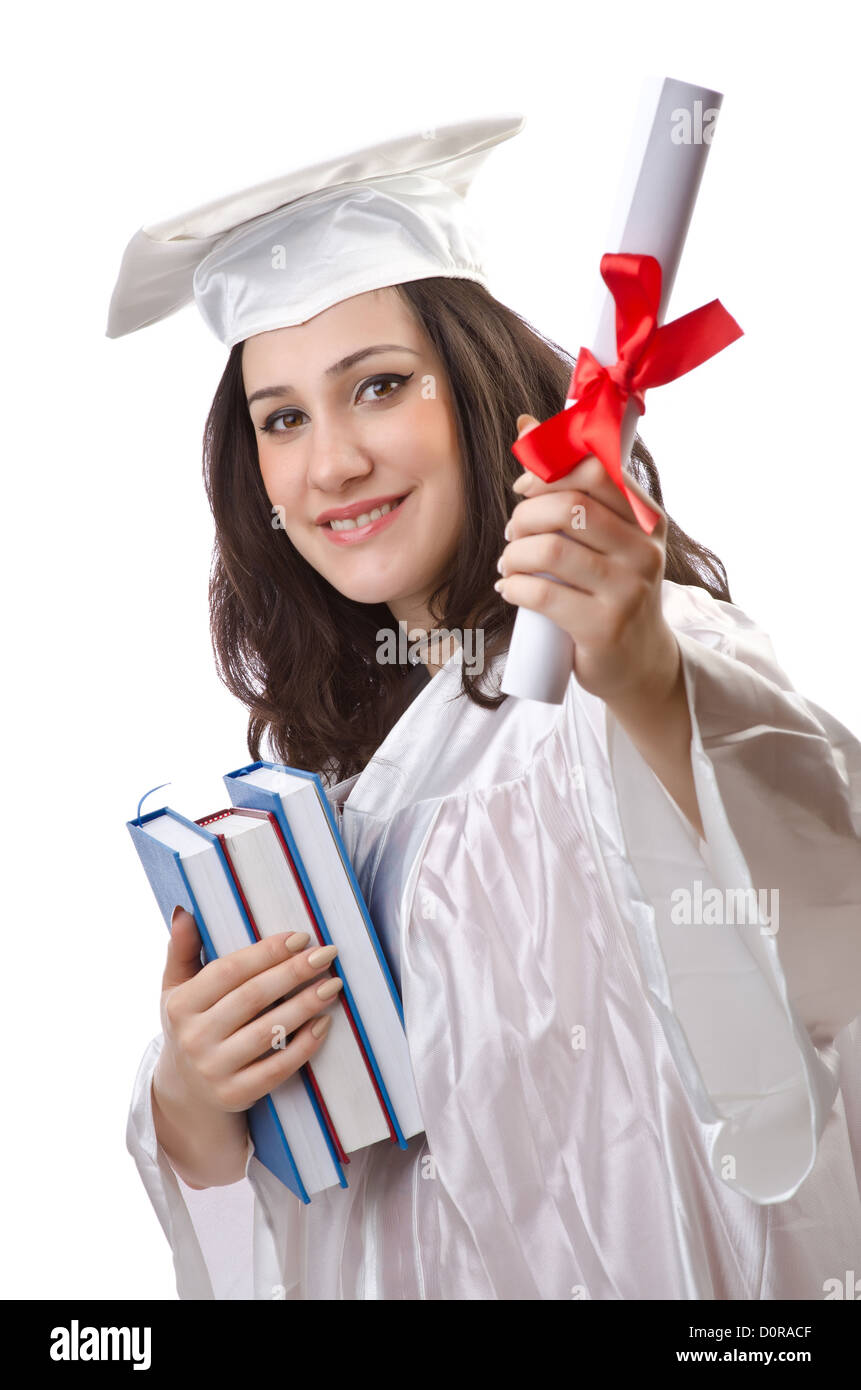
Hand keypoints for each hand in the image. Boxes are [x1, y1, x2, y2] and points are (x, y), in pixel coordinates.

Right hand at [155, 907, 341, 1115]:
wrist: (185, 1090)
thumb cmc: (191, 1024)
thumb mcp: (176, 987)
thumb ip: (182, 949)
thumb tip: (185, 911)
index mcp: (180, 1005)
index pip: (229, 972)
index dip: (266, 953)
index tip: (301, 937)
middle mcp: (194, 1038)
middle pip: (253, 998)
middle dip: (294, 973)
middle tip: (327, 954)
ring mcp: (213, 1070)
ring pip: (268, 1032)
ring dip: (305, 1006)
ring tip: (333, 985)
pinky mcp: (234, 1095)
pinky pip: (276, 1069)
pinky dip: (303, 1047)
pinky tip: (324, 1024)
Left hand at [497, 414, 679, 706]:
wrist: (640, 663)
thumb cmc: (613, 589)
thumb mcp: (606, 535)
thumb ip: (572, 482)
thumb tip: (528, 423)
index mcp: (647, 518)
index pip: (596, 470)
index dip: (548, 471)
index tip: (523, 488)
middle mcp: (645, 550)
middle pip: (570, 508)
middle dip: (525, 515)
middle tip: (512, 533)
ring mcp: (628, 590)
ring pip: (552, 549)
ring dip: (514, 554)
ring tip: (509, 563)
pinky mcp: (604, 626)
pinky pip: (543, 593)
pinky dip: (514, 586)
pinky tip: (509, 588)